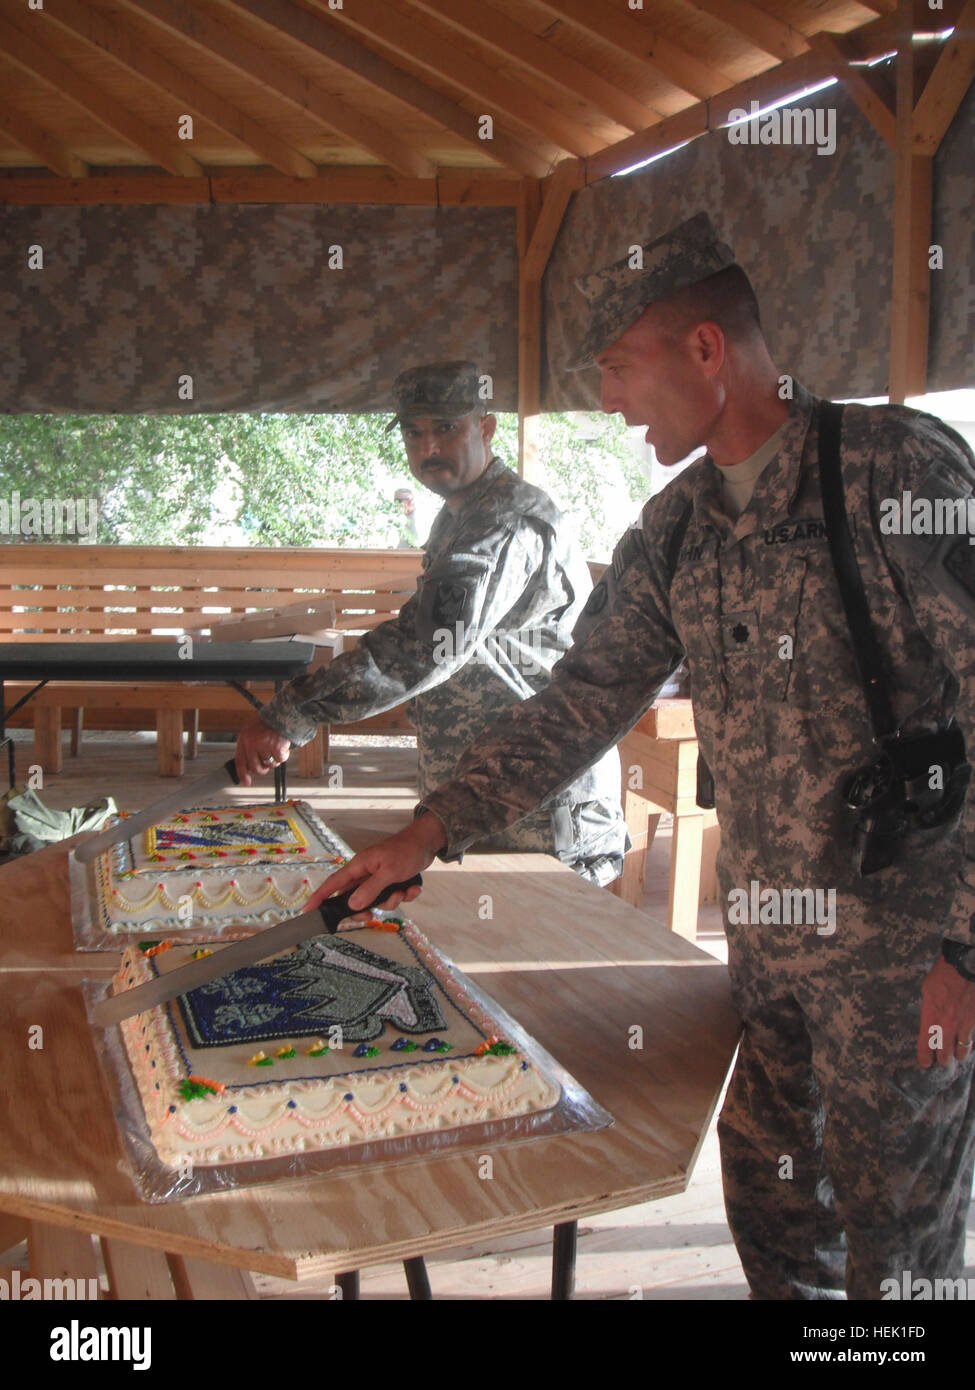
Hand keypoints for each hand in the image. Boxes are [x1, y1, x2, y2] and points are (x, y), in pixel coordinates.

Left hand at [235, 717, 291, 786]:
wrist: (283, 712)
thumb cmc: (269, 722)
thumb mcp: (253, 731)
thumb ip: (249, 747)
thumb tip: (250, 766)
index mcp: (243, 738)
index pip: (239, 760)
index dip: (242, 774)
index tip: (246, 782)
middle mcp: (250, 742)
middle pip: (255, 767)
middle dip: (263, 769)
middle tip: (267, 766)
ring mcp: (262, 745)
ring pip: (269, 764)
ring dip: (275, 759)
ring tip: (277, 747)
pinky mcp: (275, 747)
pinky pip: (280, 759)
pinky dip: (284, 754)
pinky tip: (283, 745)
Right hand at [305, 813, 447, 913]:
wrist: (427, 843)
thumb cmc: (406, 851)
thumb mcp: (388, 872)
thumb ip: (370, 889)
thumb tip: (352, 905)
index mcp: (359, 866)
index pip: (333, 884)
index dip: (319, 897)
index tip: (307, 910)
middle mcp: (365, 873)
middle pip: (354, 899)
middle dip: (367, 908)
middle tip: (372, 915)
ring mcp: (377, 878)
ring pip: (376, 901)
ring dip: (392, 901)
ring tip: (404, 891)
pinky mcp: (390, 882)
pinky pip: (391, 897)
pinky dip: (404, 895)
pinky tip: (413, 888)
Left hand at [916, 954, 974, 1066]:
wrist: (964, 966)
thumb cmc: (943, 975)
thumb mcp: (927, 991)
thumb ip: (929, 1009)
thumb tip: (930, 1021)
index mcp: (931, 1015)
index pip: (925, 1043)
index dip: (924, 1056)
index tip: (925, 1063)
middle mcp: (946, 1024)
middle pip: (944, 1052)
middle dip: (943, 1059)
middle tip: (942, 1061)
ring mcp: (963, 1024)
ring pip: (962, 1050)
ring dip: (959, 1054)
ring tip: (957, 1055)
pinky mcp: (974, 1021)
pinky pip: (972, 1039)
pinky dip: (970, 1043)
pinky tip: (968, 1044)